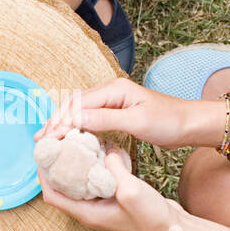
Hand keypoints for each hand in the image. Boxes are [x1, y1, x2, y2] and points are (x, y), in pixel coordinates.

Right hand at [37, 78, 202, 149]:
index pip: (77, 105)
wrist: (190, 124)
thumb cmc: (168, 121)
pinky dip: (76, 128)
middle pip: (74, 106)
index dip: (60, 121)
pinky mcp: (116, 113)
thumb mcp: (136, 122)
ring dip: (63, 125)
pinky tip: (68, 138)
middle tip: (39, 141)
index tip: (48, 139)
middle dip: (55, 122)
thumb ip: (105, 119)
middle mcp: (110, 91)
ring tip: (46, 140)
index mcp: (113, 89)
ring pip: (79, 112)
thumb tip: (75, 119)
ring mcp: (112, 102)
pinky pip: (90, 118)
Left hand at [39, 147, 179, 230]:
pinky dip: (100, 166)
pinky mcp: (117, 199)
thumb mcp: (131, 191)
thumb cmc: (153, 221)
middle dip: (60, 164)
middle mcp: (92, 210)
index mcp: (87, 214)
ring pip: (83, 181)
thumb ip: (114, 169)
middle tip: (62, 142)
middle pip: (65, 186)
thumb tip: (106, 150)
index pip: (52, 195)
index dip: (44, 175)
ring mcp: (104, 205)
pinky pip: (101, 180)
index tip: (44, 153)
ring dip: (81, 163)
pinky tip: (106, 151)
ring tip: (81, 141)